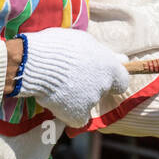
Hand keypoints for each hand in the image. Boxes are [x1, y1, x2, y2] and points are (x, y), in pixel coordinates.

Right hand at [16, 28, 131, 126]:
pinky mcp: (77, 115)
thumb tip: (124, 58)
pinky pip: (76, 117)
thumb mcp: (84, 41)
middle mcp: (104, 85)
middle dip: (89, 85)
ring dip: (76, 96)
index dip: (111, 79)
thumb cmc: (58, 47)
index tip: (99, 75)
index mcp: (109, 67)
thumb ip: (105, 53)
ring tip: (58, 85)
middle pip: (101, 90)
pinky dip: (67, 111)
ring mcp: (91, 101)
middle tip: (71, 77)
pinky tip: (56, 100)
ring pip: (86, 102)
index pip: (122, 80)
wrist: (34, 63)